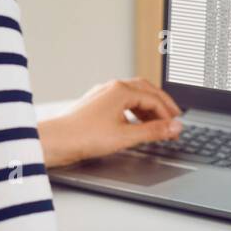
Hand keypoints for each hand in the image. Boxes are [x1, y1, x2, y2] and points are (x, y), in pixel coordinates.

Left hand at [39, 78, 182, 167]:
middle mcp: (112, 88)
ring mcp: (102, 94)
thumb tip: (175, 127)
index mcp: (121, 90)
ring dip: (148, 107)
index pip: (154, 98)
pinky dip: (134, 110)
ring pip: (133, 94)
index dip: (168, 113)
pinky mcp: (95, 104)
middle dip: (161, 104)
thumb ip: (154, 131)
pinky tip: (134, 122)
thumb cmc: (84, 137)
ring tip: (156, 122)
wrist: (55, 142)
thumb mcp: (126, 136)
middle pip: (146, 90)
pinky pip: (121, 101)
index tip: (176, 126)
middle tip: (173, 118)